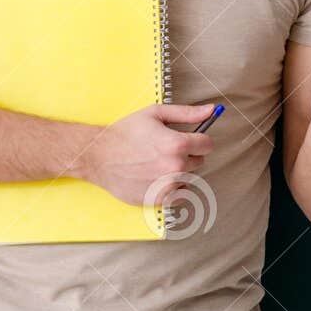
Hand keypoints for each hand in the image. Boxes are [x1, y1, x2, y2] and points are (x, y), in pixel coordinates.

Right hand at [77, 102, 215, 206]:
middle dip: (188, 155)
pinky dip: (174, 188)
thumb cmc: (125, 132)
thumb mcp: (155, 114)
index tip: (189, 139)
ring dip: (181, 172)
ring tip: (159, 163)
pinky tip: (159, 178)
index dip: (199, 140)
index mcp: (177, 144)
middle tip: (166, 150)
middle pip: (199, 162)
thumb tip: (212, 110)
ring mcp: (168, 185)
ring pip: (189, 178)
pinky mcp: (159, 199)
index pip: (208, 145)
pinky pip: (181, 195)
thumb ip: (187, 113)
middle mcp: (176, 167)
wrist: (99, 156)